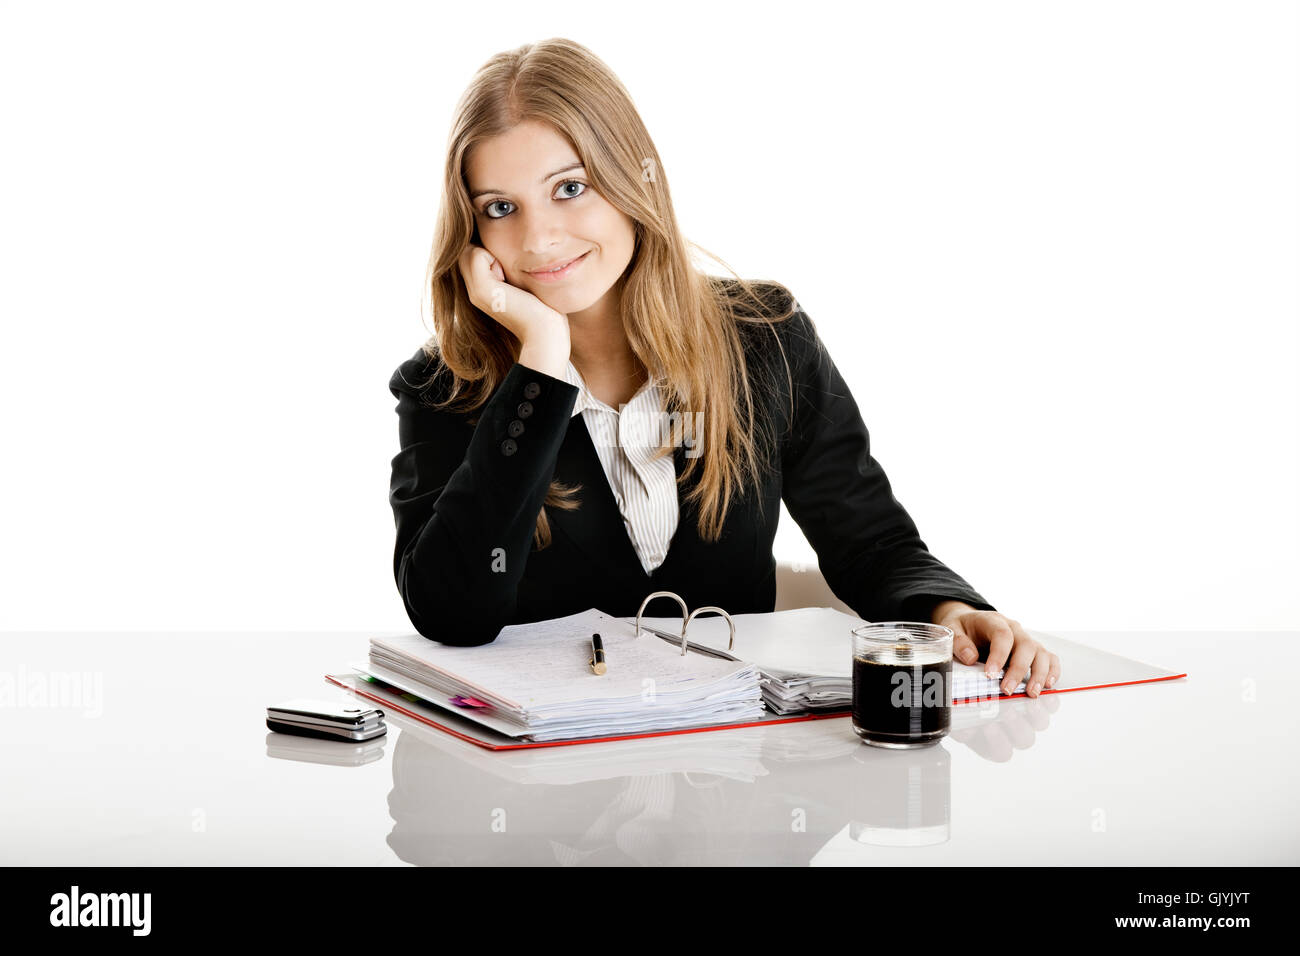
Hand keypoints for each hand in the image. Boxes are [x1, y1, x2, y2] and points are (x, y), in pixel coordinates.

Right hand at [457, 244, 570, 360]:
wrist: (545, 334)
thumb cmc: (544, 309)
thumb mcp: (525, 282)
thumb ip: (512, 267)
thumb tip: (510, 248)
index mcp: (483, 289)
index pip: (473, 251)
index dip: (490, 249)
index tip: (512, 271)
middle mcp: (474, 290)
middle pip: (468, 248)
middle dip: (489, 248)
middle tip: (511, 272)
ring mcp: (475, 291)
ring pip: (470, 249)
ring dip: (492, 252)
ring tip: (510, 277)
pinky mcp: (481, 289)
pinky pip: (476, 253)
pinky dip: (495, 257)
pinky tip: (509, 279)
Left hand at [930, 600, 1060, 698]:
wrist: (970, 622)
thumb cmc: (963, 628)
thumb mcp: (952, 629)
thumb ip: (958, 641)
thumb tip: (970, 657)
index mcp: (994, 621)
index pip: (1002, 635)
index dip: (998, 655)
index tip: (990, 674)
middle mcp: (1014, 629)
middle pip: (1025, 645)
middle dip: (1018, 670)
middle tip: (1007, 690)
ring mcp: (1025, 639)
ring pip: (1040, 653)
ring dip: (1039, 674)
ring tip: (1031, 693)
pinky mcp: (1033, 651)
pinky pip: (1050, 658)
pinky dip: (1052, 671)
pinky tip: (1048, 685)